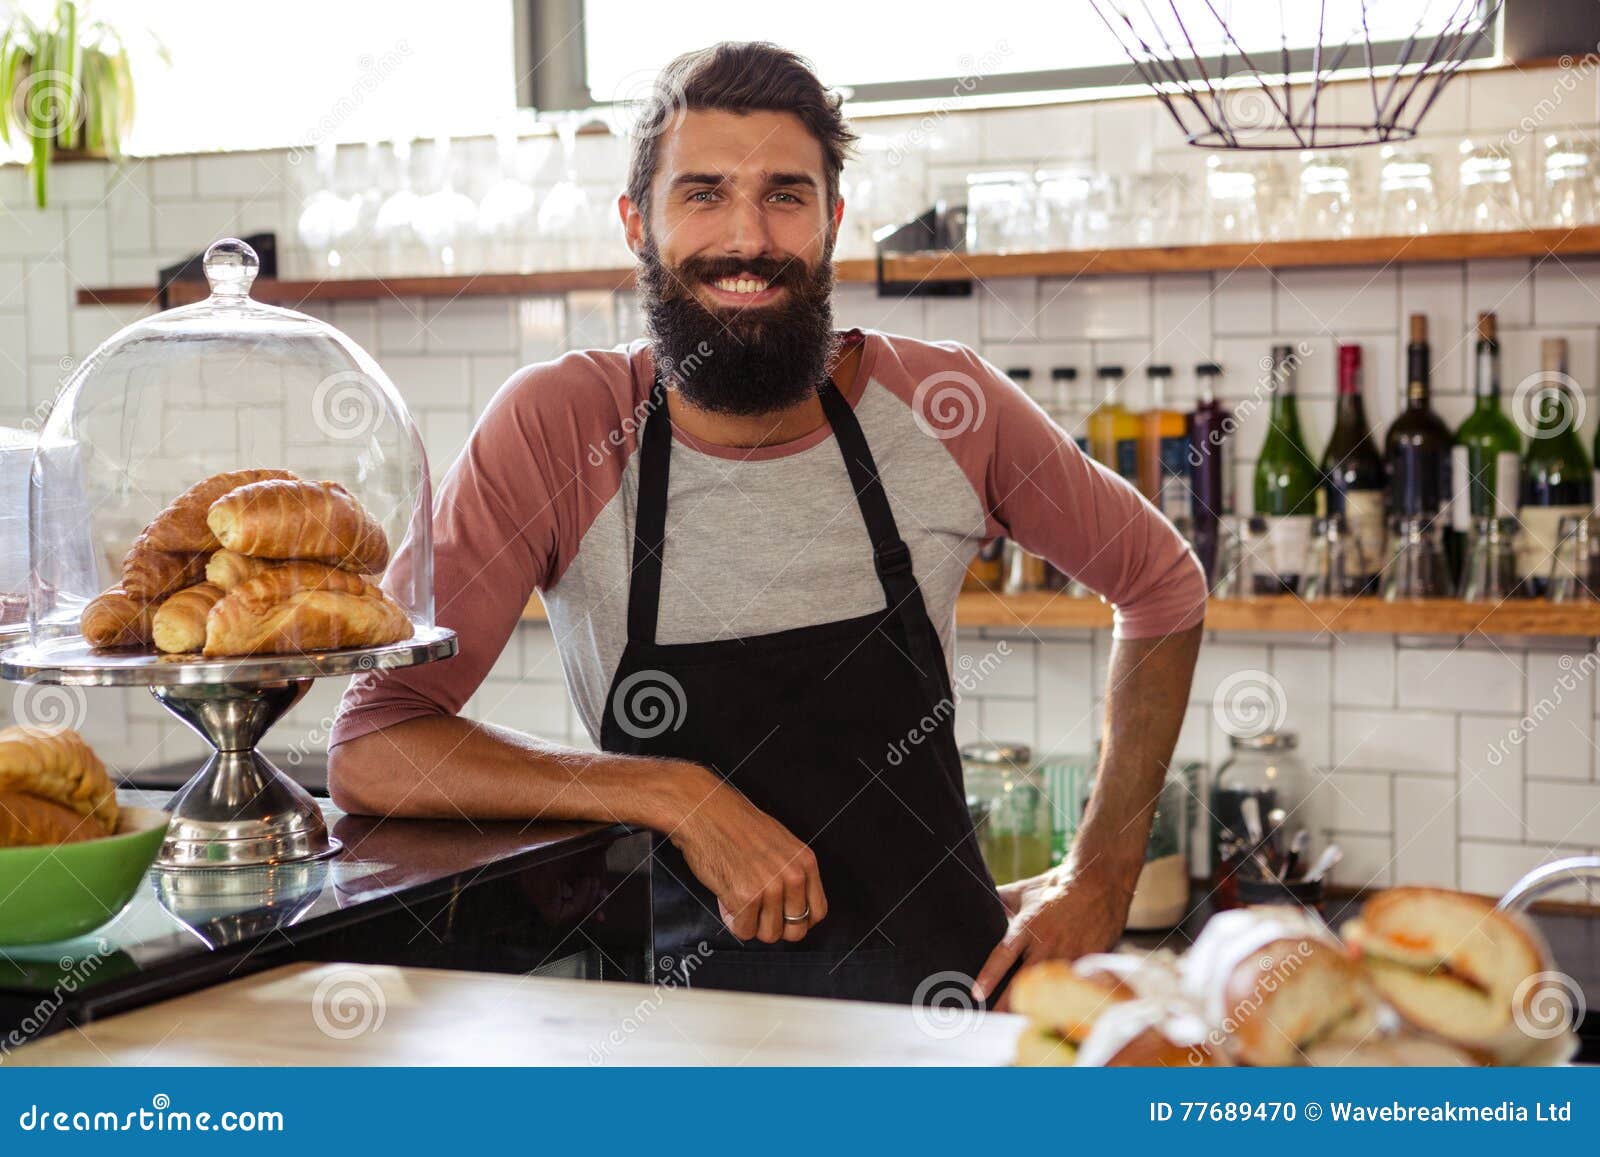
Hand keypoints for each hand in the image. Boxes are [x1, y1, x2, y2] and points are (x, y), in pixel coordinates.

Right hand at [663, 763, 826, 943]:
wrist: (706, 812)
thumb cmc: (736, 825)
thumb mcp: (781, 844)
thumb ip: (791, 874)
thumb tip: (792, 906)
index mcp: (805, 862)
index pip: (818, 912)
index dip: (799, 921)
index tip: (784, 918)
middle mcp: (793, 876)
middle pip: (796, 931)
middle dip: (774, 926)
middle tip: (758, 912)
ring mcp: (771, 888)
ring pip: (769, 935)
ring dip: (752, 924)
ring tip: (740, 901)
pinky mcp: (746, 897)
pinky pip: (744, 931)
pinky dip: (733, 921)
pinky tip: (728, 900)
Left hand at [971, 867, 1131, 1008]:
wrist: (1098, 880)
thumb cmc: (1055, 886)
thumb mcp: (1023, 891)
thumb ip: (999, 901)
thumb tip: (974, 901)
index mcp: (1027, 926)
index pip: (1003, 954)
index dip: (990, 976)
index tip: (977, 994)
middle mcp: (1047, 942)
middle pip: (1025, 980)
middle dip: (1009, 1003)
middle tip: (994, 1021)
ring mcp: (1070, 952)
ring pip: (1051, 987)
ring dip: (1037, 1006)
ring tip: (1022, 1025)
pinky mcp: (1090, 958)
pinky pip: (1076, 984)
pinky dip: (1067, 1000)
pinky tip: (1058, 1016)